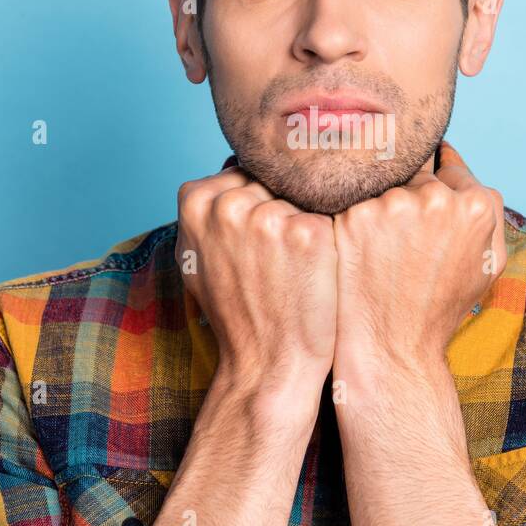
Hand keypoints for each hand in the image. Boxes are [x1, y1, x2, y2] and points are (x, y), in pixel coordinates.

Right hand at [175, 166, 337, 405]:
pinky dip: (330, 242)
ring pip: (303, 197)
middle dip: (282, 210)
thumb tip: (231, 162)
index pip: (244, 172)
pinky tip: (318, 271)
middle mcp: (229, 203)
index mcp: (195, 200)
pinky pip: (330, 216)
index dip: (257, 205)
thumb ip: (208, 207)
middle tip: (279, 260)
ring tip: (295, 269)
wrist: (269, 363)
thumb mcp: (200, 256)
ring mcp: (270, 217)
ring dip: (306, 225)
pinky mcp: (311, 234)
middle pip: (274, 181)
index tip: (258, 243)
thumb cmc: (237, 310)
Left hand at [332, 140, 505, 379]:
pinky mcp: (355, 217)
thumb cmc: (442, 306)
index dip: (436, 193)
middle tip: (403, 244)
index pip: (451, 169)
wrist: (395, 347)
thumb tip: (456, 159)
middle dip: (410, 200)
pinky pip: (354, 203)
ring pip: (384, 188)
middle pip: (417, 175)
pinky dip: (356, 224)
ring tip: (384, 254)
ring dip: (381, 211)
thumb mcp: (488, 262)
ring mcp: (393, 205)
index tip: (425, 217)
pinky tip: (362, 254)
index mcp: (476, 205)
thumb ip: (489, 208)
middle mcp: (436, 198)